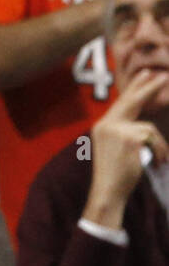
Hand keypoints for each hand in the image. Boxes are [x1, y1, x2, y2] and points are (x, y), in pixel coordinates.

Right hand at [83, 70, 168, 227]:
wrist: (108, 191)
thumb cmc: (114, 175)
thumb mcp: (115, 148)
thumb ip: (124, 132)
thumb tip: (144, 126)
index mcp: (103, 125)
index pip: (122, 102)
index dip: (135, 87)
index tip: (146, 74)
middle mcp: (107, 124)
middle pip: (132, 101)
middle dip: (148, 88)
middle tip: (163, 76)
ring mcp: (117, 129)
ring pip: (148, 128)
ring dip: (158, 145)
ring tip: (159, 160)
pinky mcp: (130, 138)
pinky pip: (153, 138)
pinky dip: (160, 150)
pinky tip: (157, 162)